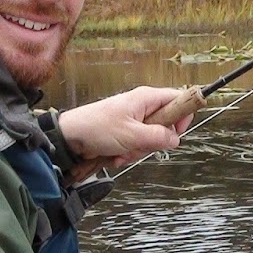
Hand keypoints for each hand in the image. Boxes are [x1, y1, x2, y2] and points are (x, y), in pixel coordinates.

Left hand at [56, 87, 193, 173]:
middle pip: (165, 124)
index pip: (176, 98)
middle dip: (154, 141)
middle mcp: (141, 106)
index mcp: (145, 98)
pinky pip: (136, 145)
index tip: (178, 133)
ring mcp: (132, 120)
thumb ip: (158, 137)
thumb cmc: (96, 129)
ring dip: (138, 150)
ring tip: (123, 151)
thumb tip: (176, 139)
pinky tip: (116, 155)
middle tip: (140, 145)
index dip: (182, 115)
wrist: (70, 137)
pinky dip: (128, 153)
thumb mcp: (132, 135)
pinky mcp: (124, 132)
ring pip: (150, 138)